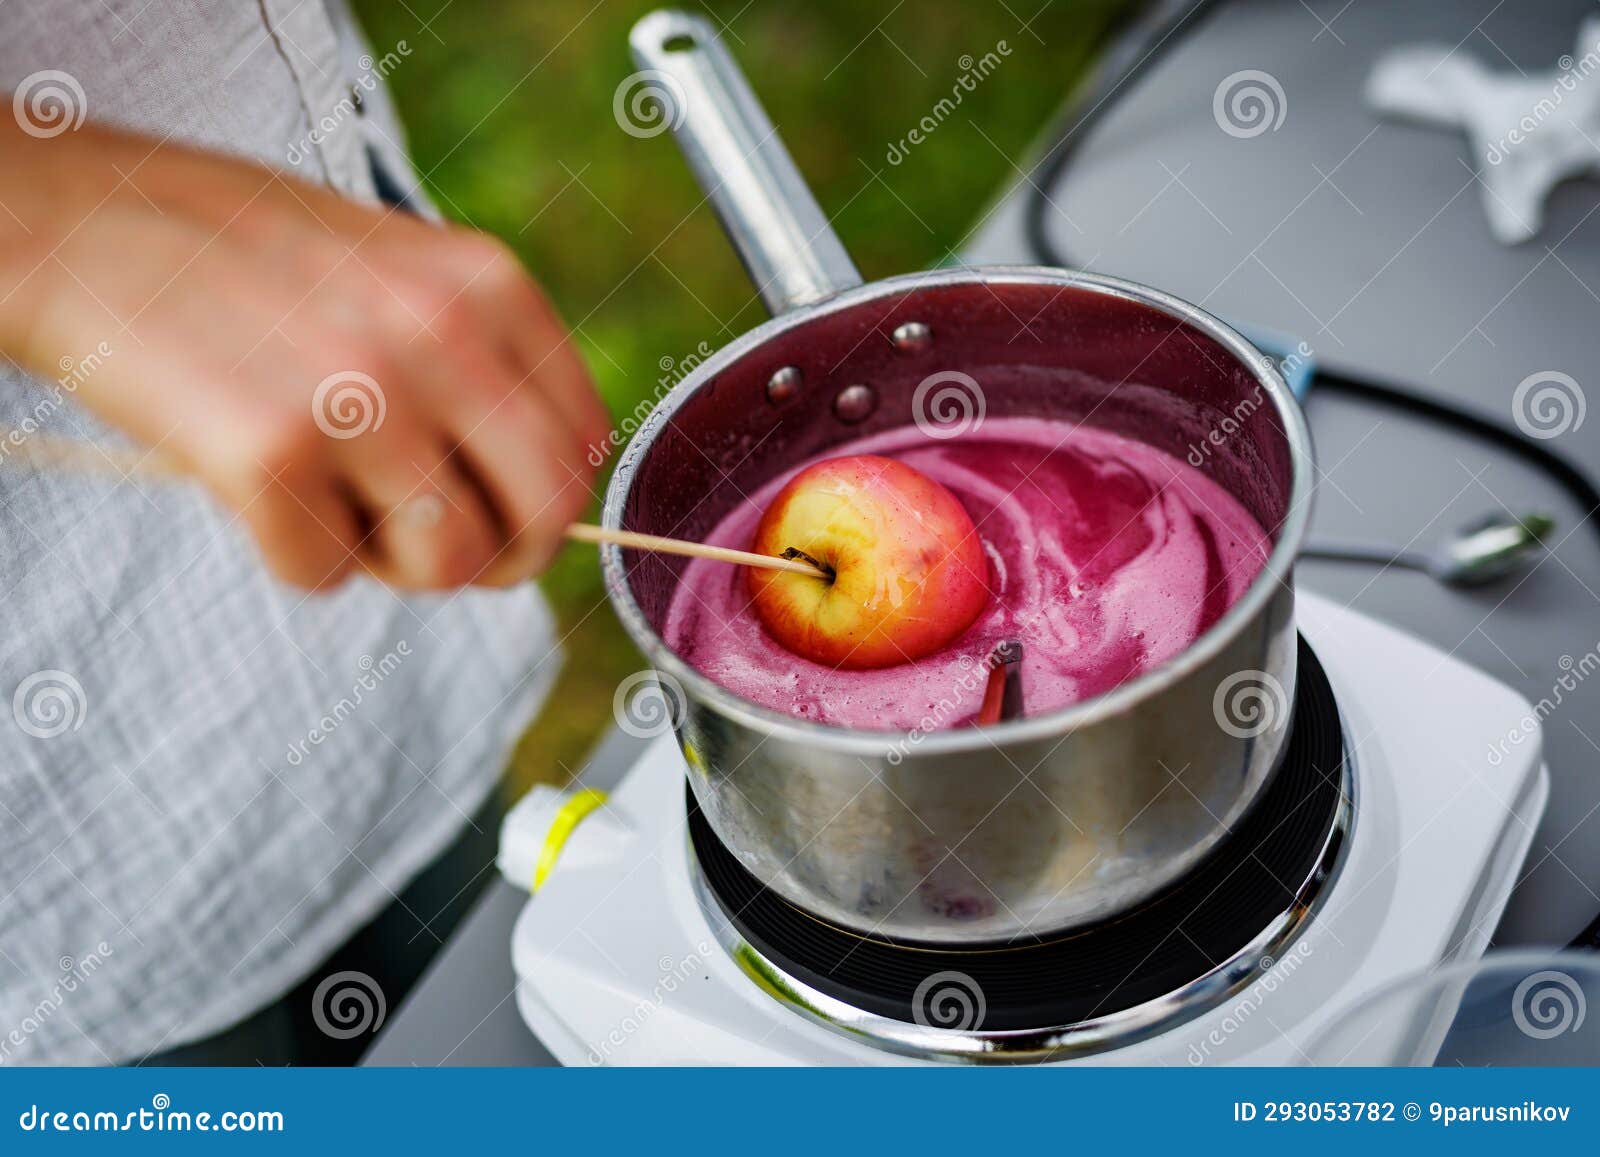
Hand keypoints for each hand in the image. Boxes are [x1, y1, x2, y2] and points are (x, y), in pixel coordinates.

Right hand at [0, 116, 610, 589]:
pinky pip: (326, 574)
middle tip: (432, 547)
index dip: (545, 502)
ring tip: (332, 499)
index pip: (584, 442)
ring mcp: (362, 394)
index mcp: (489, 283)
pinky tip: (256, 484)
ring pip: (446, 564)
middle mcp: (445, 335)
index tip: (497, 511)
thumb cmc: (242, 257)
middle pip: (545, 516)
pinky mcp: (273, 453)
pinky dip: (293, 554)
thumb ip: (480, 364)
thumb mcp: (400, 270)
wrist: (79, 220)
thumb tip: (546, 487)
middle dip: (498, 559)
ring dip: (391, 563)